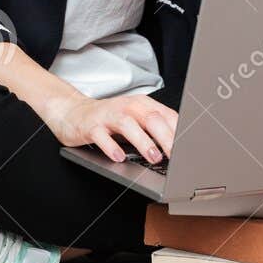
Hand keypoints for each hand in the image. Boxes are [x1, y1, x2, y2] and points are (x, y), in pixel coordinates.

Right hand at [49, 93, 178, 163]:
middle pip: (151, 118)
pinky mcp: (91, 126)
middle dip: (166, 137)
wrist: (73, 113)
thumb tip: (179, 147)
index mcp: (142, 104)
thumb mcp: (135, 119)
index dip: (179, 132)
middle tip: (175, 155)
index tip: (188, 149)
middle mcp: (127, 107)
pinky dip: (111, 147)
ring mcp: (108, 116)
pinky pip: (102, 136)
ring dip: (143, 141)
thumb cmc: (109, 118)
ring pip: (128, 124)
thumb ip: (155, 129)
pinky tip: (119, 157)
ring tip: (153, 157)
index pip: (166, 115)